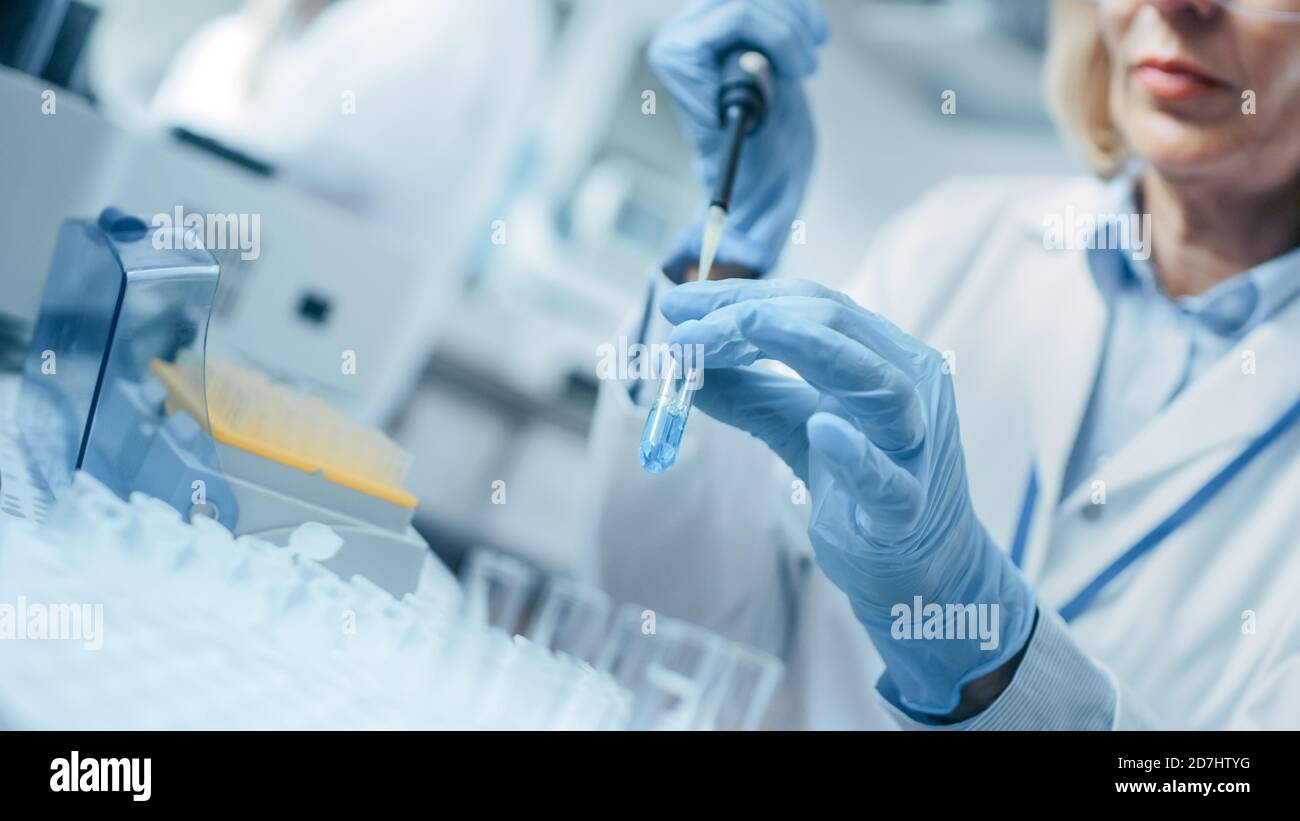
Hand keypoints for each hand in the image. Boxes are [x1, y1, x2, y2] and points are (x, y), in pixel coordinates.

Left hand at [648, 0, 827, 276]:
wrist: (770, 155)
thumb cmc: (762, 179)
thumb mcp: (762, 210)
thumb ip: (741, 243)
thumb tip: (698, 276)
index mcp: (682, 70)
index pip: (719, 24)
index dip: (765, 37)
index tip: (798, 73)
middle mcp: (689, 39)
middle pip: (740, 0)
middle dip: (785, 28)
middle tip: (808, 67)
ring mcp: (710, 20)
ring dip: (795, 18)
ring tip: (810, 57)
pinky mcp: (733, 12)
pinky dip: (799, 9)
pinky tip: (813, 37)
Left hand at [662, 279, 1035, 714]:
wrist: (920, 569)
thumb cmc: (862, 489)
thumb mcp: (799, 427)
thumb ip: (751, 393)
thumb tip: (685, 361)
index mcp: (886, 358)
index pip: (816, 307)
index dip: (745, 299)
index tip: (678, 305)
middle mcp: (912, 388)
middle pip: (839, 330)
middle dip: (756, 320)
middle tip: (685, 331)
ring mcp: (917, 448)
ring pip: (880, 388)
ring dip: (807, 352)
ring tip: (745, 331)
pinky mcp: (909, 511)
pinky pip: (887, 481)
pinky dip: (856, 454)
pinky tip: (822, 430)